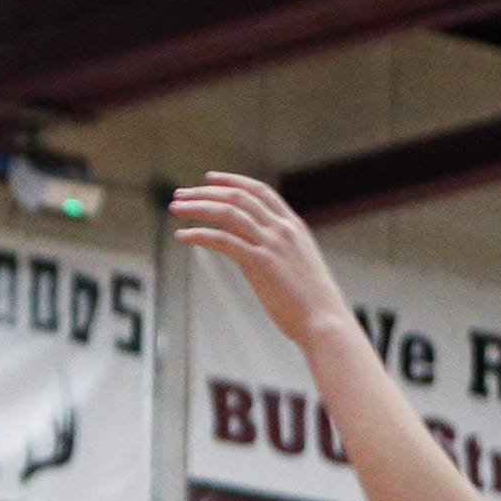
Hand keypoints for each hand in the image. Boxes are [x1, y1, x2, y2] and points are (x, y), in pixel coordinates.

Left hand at [170, 173, 355, 350]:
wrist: (325, 321)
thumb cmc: (313, 303)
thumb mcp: (301, 266)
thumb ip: (284, 252)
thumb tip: (266, 254)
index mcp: (293, 226)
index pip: (259, 191)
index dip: (232, 182)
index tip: (209, 179)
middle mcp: (282, 229)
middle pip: (238, 197)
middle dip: (205, 192)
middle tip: (180, 193)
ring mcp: (272, 244)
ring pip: (228, 213)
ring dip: (197, 207)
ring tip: (175, 208)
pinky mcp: (260, 264)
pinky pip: (223, 240)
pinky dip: (200, 234)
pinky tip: (183, 236)